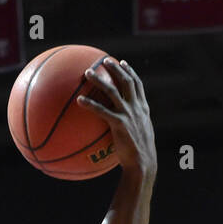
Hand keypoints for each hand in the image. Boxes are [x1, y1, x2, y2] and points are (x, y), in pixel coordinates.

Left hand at [77, 57, 154, 178]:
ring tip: (87, 73)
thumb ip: (132, 126)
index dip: (130, 72)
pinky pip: (102, 111)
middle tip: (105, 60)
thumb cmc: (139, 154)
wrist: (143, 163)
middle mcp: (136, 108)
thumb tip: (121, 126)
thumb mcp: (139, 136)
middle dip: (115, 69)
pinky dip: (90, 104)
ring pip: (112, 91)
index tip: (123, 63)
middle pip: (126, 81)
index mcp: (142, 109)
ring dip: (99, 80)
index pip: (138, 85)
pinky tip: (79, 100)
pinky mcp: (120, 124)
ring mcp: (128, 114)